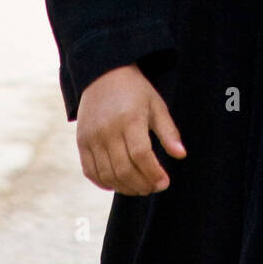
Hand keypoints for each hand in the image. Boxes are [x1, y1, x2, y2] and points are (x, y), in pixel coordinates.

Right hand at [77, 63, 186, 195]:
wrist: (103, 74)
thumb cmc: (135, 91)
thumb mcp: (156, 105)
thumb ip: (168, 132)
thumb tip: (181, 155)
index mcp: (130, 119)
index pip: (141, 155)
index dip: (153, 173)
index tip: (165, 183)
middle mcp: (108, 130)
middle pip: (124, 169)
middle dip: (141, 185)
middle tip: (153, 188)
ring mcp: (92, 137)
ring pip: (107, 174)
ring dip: (125, 188)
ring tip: (139, 188)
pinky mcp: (81, 142)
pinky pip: (90, 172)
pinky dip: (104, 183)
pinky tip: (118, 184)